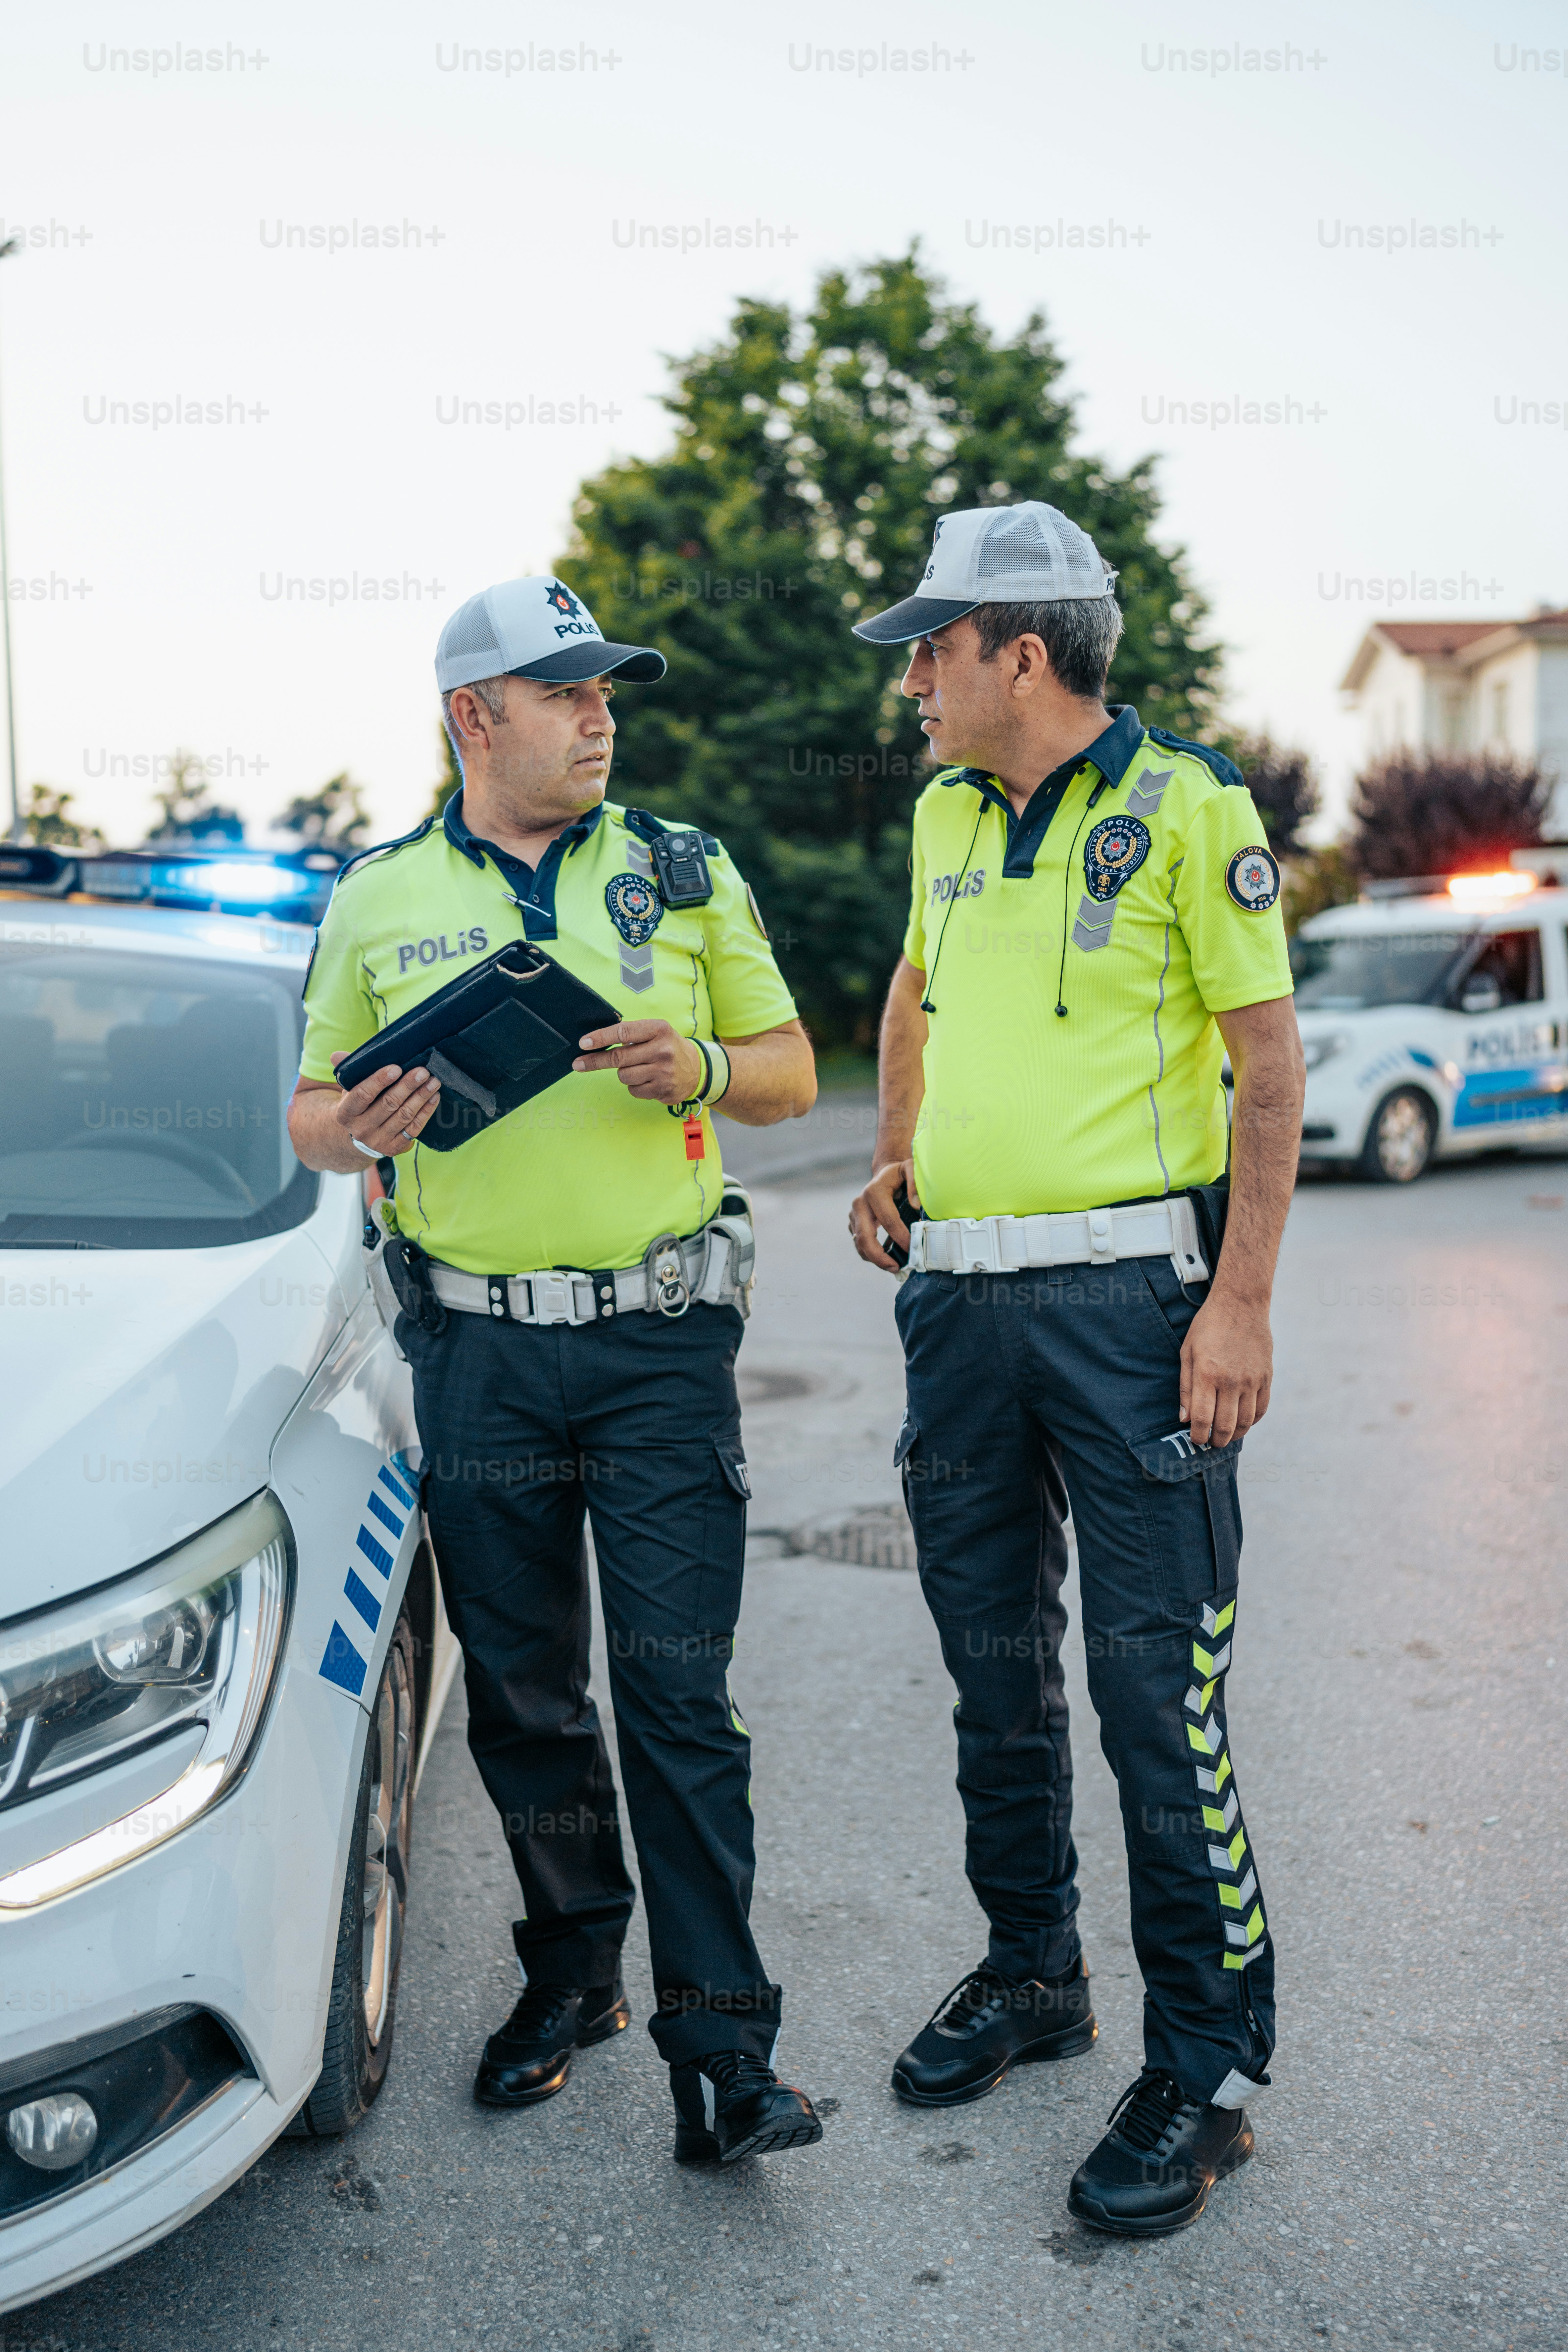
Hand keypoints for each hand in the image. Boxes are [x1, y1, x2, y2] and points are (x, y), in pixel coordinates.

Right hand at [328, 1051, 440, 1156]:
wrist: (362, 1135)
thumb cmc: (360, 1104)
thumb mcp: (350, 1088)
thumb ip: (348, 1070)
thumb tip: (337, 1054)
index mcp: (346, 1113)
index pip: (362, 1094)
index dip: (379, 1080)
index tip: (396, 1067)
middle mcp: (361, 1129)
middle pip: (388, 1104)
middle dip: (407, 1085)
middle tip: (422, 1071)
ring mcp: (379, 1140)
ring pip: (404, 1116)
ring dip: (421, 1096)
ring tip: (433, 1081)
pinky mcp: (395, 1147)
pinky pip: (414, 1128)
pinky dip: (426, 1111)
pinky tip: (434, 1096)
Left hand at [573, 1019, 703, 1103]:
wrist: (697, 1069)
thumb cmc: (668, 1047)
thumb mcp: (656, 1032)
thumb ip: (632, 1034)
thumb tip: (598, 1042)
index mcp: (659, 1030)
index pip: (623, 1032)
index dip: (601, 1038)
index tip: (584, 1043)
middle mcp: (662, 1050)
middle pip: (618, 1057)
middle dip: (595, 1061)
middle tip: (578, 1063)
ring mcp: (663, 1072)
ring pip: (624, 1075)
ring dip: (624, 1073)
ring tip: (638, 1068)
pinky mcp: (663, 1090)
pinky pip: (633, 1090)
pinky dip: (635, 1086)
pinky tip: (647, 1080)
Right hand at [848, 1157, 920, 1271]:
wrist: (883, 1174)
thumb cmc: (899, 1175)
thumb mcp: (911, 1169)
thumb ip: (915, 1184)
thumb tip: (916, 1205)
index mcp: (874, 1191)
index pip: (888, 1220)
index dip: (901, 1237)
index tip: (913, 1249)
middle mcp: (860, 1203)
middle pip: (865, 1237)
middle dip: (880, 1257)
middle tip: (896, 1268)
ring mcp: (853, 1214)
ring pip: (860, 1243)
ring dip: (875, 1259)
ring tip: (893, 1267)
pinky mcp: (853, 1223)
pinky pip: (860, 1243)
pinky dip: (871, 1254)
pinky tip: (887, 1259)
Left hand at [1180, 1289, 1272, 1447]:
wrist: (1241, 1304)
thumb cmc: (1208, 1326)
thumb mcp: (1187, 1353)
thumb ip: (1186, 1388)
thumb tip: (1184, 1418)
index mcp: (1207, 1374)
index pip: (1203, 1418)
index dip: (1198, 1436)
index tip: (1195, 1439)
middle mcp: (1231, 1381)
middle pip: (1226, 1426)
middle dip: (1216, 1440)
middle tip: (1211, 1442)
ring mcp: (1252, 1380)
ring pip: (1246, 1422)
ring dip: (1235, 1435)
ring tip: (1226, 1435)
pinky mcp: (1266, 1377)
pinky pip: (1261, 1409)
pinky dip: (1252, 1421)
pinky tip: (1243, 1421)